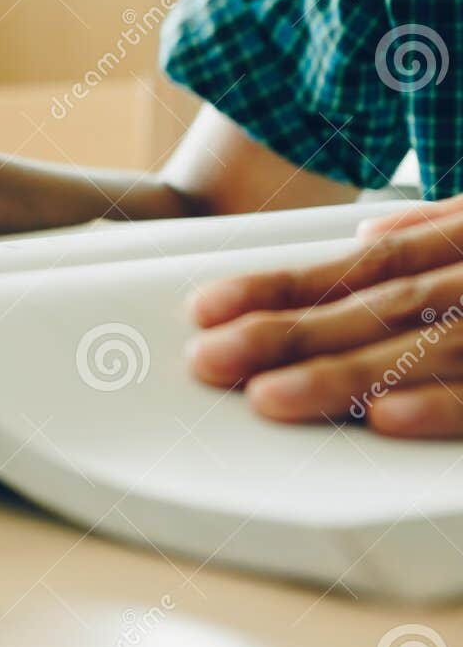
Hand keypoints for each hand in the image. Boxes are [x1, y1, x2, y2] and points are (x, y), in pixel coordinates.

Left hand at [185, 198, 462, 436]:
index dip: (282, 287)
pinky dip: (441, 405)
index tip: (206, 308)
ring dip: (340, 374)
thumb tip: (369, 233)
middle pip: (372, 309)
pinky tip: (383, 417)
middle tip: (208, 359)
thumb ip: (440, 229)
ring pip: (419, 351)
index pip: (362, 266)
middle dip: (285, 335)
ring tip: (266, 396)